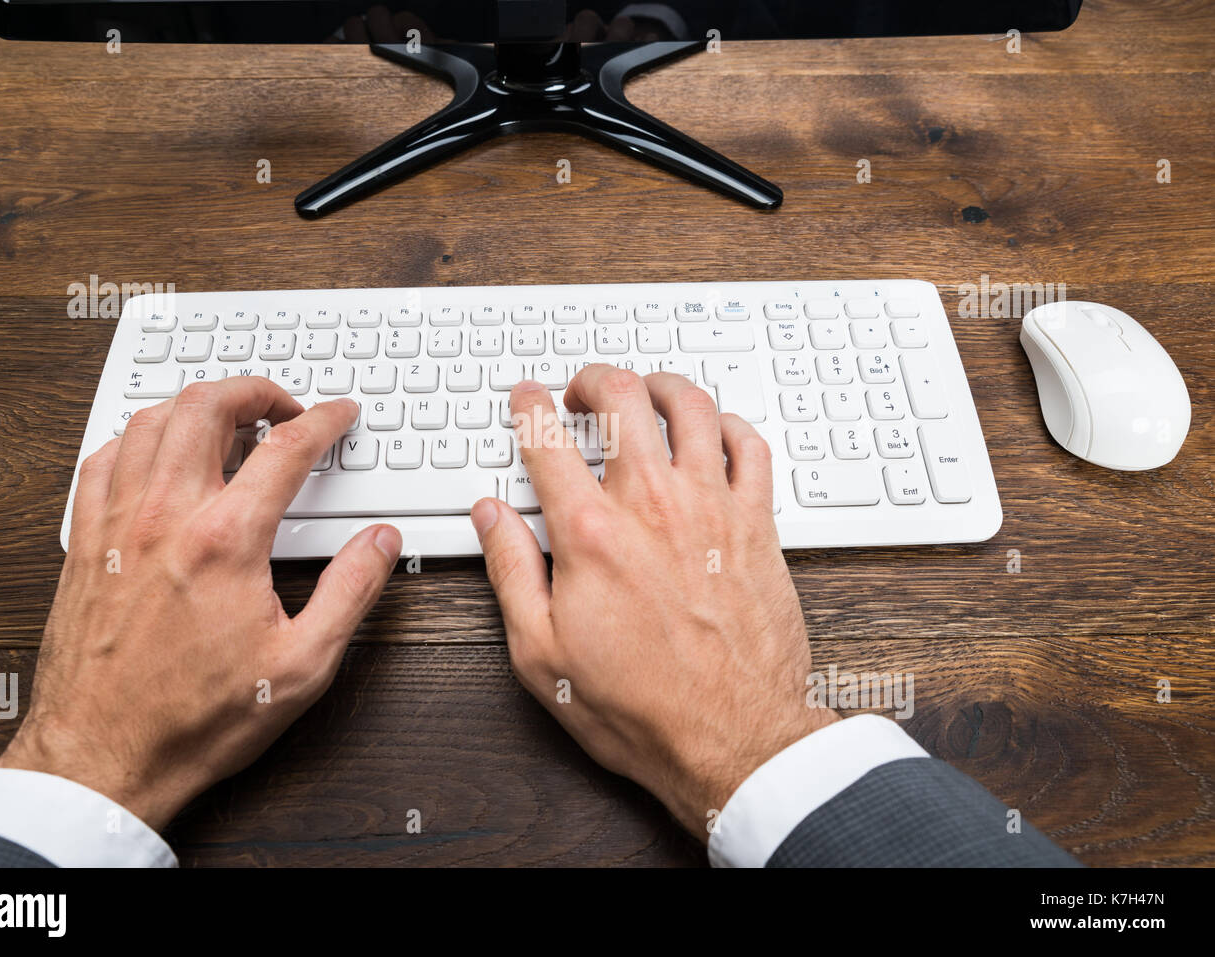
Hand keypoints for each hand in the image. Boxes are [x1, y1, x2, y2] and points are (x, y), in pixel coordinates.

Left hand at [0, 379, 400, 830]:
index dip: (323, 420)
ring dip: (196, 406)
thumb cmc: (194, 720)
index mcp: (226, 541)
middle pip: (207, 408)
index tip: (338, 415)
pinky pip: (103, 460)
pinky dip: (137, 438)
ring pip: (150, 421)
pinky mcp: (85, 544)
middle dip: (254, 390)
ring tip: (228, 419)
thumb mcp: (302, 666)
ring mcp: (117, 525)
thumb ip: (351, 592)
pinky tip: (156, 453)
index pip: (285, 448)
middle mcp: (165, 518)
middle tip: (283, 405)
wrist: (102, 758)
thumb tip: (379, 542)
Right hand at [471, 369, 837, 838]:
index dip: (528, 406)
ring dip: (660, 385)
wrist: (733, 739)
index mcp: (590, 533)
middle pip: (622, 398)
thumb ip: (511, 570)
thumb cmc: (641, 707)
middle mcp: (653, 505)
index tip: (526, 400)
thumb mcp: (541, 652)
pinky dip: (729, 424)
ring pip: (691, 405)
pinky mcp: (757, 525)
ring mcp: (711, 508)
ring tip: (643, 392)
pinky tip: (714, 432)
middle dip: (592, 379)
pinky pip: (751, 445)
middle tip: (580, 393)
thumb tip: (491, 516)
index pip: (547, 438)